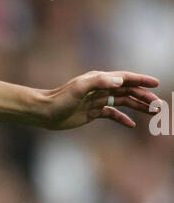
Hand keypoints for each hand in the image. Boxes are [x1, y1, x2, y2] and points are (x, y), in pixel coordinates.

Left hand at [41, 70, 160, 130]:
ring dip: (137, 106)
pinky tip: (131, 124)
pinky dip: (122, 119)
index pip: (125, 78)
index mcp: (100, 79)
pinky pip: (112, 114)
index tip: (155, 84)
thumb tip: (120, 81)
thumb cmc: (60, 99)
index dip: (141, 80)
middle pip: (127, 91)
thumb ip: (100, 82)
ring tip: (152, 113)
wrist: (45, 112)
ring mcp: (97, 100)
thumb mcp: (79, 88)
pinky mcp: (93, 112)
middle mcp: (101, 88)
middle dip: (143, 97)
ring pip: (122, 102)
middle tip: (158, 105)